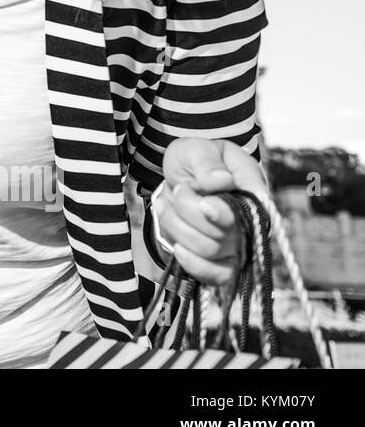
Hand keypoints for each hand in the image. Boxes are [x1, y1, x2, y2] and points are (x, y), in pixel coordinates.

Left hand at [157, 139, 266, 287]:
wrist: (183, 174)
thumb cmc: (196, 160)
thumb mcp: (197, 150)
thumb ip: (207, 163)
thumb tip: (220, 181)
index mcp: (253, 192)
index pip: (248, 214)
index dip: (221, 214)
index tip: (202, 203)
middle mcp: (250, 223)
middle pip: (219, 235)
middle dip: (187, 211)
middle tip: (181, 189)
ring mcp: (237, 244)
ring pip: (206, 251)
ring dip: (178, 226)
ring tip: (173, 204)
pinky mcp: (221, 261)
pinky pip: (214, 276)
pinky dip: (190, 262)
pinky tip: (178, 245)